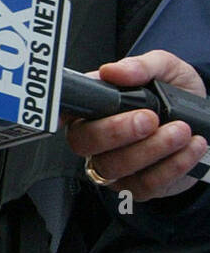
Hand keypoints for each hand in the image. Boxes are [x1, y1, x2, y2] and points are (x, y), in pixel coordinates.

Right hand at [67, 51, 207, 199]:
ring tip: (181, 130)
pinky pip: (145, 184)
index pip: (66, 111)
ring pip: (114, 166)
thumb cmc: (178, 95)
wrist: (204, 124)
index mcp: (94, 107)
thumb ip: (142, 65)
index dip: (57, 115)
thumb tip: (114, 71)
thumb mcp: (166, 69)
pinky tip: (190, 146)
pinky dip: (173, 165)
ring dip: (151, 148)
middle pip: (84, 143)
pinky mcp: (137, 187)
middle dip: (116, 131)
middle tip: (150, 118)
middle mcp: (97, 139)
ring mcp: (114, 166)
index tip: (63, 116)